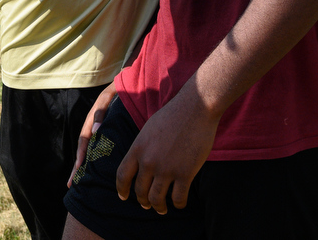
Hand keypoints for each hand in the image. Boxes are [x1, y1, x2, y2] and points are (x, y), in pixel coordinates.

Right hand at [69, 83, 116, 186]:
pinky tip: (97, 171)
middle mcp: (95, 126)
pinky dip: (96, 159)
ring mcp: (101, 129)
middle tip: (70, 184)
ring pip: (91, 150)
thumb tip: (96, 131)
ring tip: (79, 182)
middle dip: (77, 167)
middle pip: (84, 149)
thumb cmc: (119, 89)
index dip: (81, 155)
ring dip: (85, 165)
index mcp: (93, 119)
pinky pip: (100, 147)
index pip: (84, 140)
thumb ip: (102, 111)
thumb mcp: (108, 97)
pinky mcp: (110, 131)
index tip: (78, 170)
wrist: (129, 81)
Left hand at [115, 84, 219, 213]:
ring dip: (159, 207)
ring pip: (157, 199)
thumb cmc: (174, 114)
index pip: (122, 176)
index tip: (124, 197)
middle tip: (147, 205)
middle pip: (140, 191)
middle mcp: (148, 162)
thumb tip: (140, 162)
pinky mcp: (185, 173)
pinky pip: (178, 198)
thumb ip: (142, 146)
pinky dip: (178, 204)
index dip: (122, 189)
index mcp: (137, 148)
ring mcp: (166, 169)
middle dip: (143, 201)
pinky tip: (180, 203)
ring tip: (162, 209)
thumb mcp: (149, 128)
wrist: (196, 108)